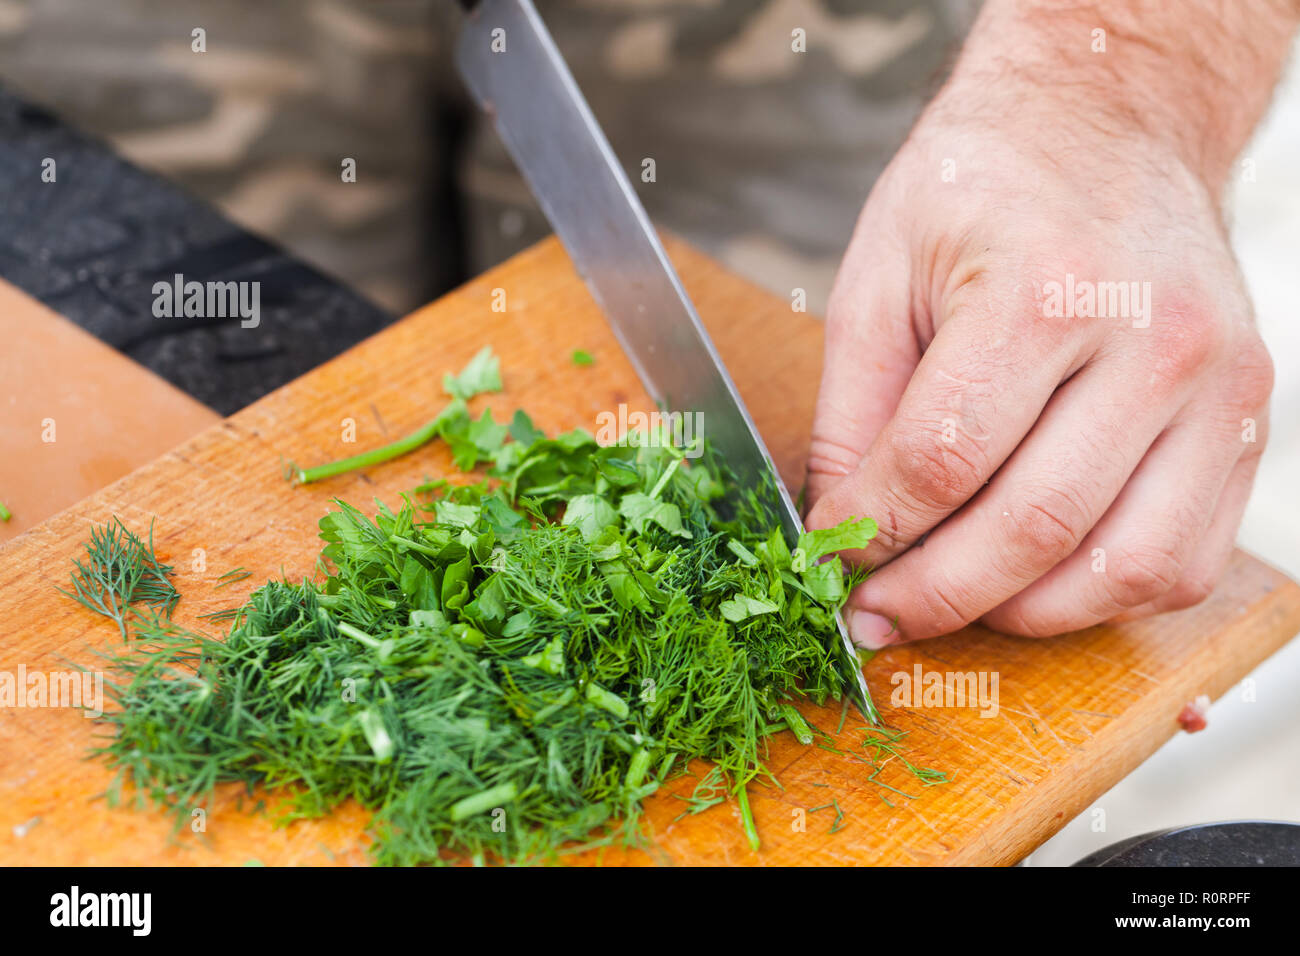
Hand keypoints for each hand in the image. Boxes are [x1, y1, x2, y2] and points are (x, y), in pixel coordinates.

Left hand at [804, 3, 1290, 646]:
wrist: (1107, 123)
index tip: (833, 559)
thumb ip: (852, 413)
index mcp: (1046, 291)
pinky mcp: (1249, 421)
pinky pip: (1185, 561)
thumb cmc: (980, 190)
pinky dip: (1102, 596)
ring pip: (1124, 570)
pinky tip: (1036, 578)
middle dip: (935, 596)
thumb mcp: (878, 275)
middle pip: (1034, 529)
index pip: (943, 462)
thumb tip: (840, 531)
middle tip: (876, 615)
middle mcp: (1155, 342)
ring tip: (951, 600)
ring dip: (1021, 615)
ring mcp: (1220, 388)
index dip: (874, 533)